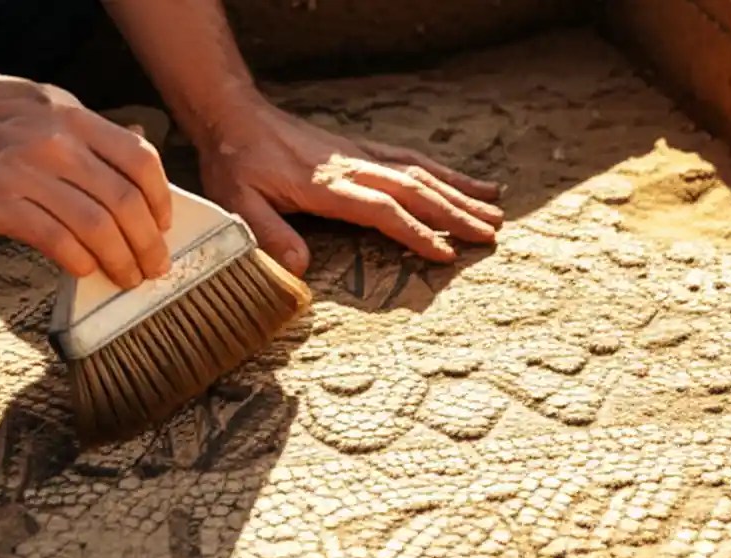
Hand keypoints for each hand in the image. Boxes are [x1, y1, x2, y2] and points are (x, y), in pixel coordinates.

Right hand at [0, 72, 172, 287]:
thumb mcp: (39, 105)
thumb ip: (83, 132)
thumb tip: (130, 154)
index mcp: (71, 116)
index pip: (141, 160)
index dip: (161, 200)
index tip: (163, 226)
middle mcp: (56, 141)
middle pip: (126, 201)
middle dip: (148, 243)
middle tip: (153, 267)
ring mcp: (27, 172)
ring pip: (98, 226)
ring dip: (121, 261)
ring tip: (126, 278)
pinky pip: (56, 240)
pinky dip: (80, 262)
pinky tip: (84, 272)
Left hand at [194, 101, 503, 275]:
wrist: (234, 116)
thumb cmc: (235, 163)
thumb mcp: (238, 203)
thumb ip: (268, 234)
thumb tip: (299, 268)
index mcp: (327, 186)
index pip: (382, 210)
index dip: (416, 233)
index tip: (447, 253)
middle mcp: (352, 167)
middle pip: (413, 190)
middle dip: (455, 214)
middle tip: (491, 234)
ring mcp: (360, 155)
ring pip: (419, 172)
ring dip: (458, 191)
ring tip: (495, 209)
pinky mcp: (360, 150)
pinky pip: (409, 159)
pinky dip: (441, 171)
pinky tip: (461, 182)